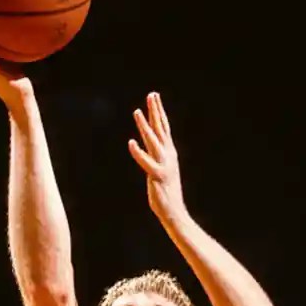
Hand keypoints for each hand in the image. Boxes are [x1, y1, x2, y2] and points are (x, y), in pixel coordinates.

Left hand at [129, 92, 188, 222]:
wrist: (174, 212)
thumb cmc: (166, 192)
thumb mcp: (163, 168)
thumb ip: (157, 156)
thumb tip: (151, 145)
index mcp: (169, 153)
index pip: (164, 127)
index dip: (159, 111)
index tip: (154, 96)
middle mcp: (168, 156)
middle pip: (161, 129)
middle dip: (155, 111)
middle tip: (152, 94)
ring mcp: (164, 165)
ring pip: (153, 141)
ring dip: (145, 126)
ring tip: (137, 111)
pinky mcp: (157, 176)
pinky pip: (146, 162)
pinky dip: (138, 152)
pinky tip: (131, 142)